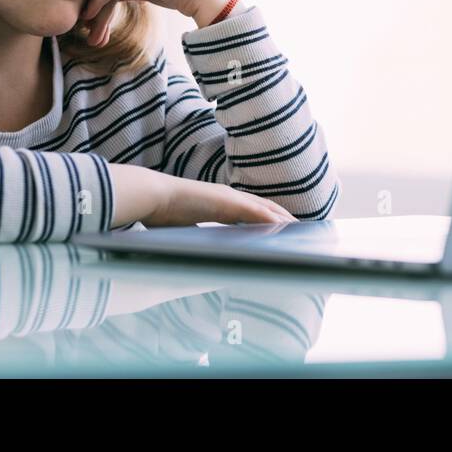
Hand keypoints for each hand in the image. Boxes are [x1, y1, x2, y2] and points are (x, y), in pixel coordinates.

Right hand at [148, 174, 297, 226]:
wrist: (151, 196)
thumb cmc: (162, 213)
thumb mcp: (186, 231)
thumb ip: (198, 239)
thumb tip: (200, 254)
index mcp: (221, 204)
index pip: (252, 212)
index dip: (268, 219)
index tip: (281, 229)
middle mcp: (229, 198)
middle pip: (264, 208)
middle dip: (283, 218)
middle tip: (300, 230)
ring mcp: (229, 198)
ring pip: (265, 209)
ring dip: (283, 219)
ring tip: (300, 230)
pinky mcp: (227, 202)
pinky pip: (256, 211)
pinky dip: (272, 218)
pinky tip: (284, 226)